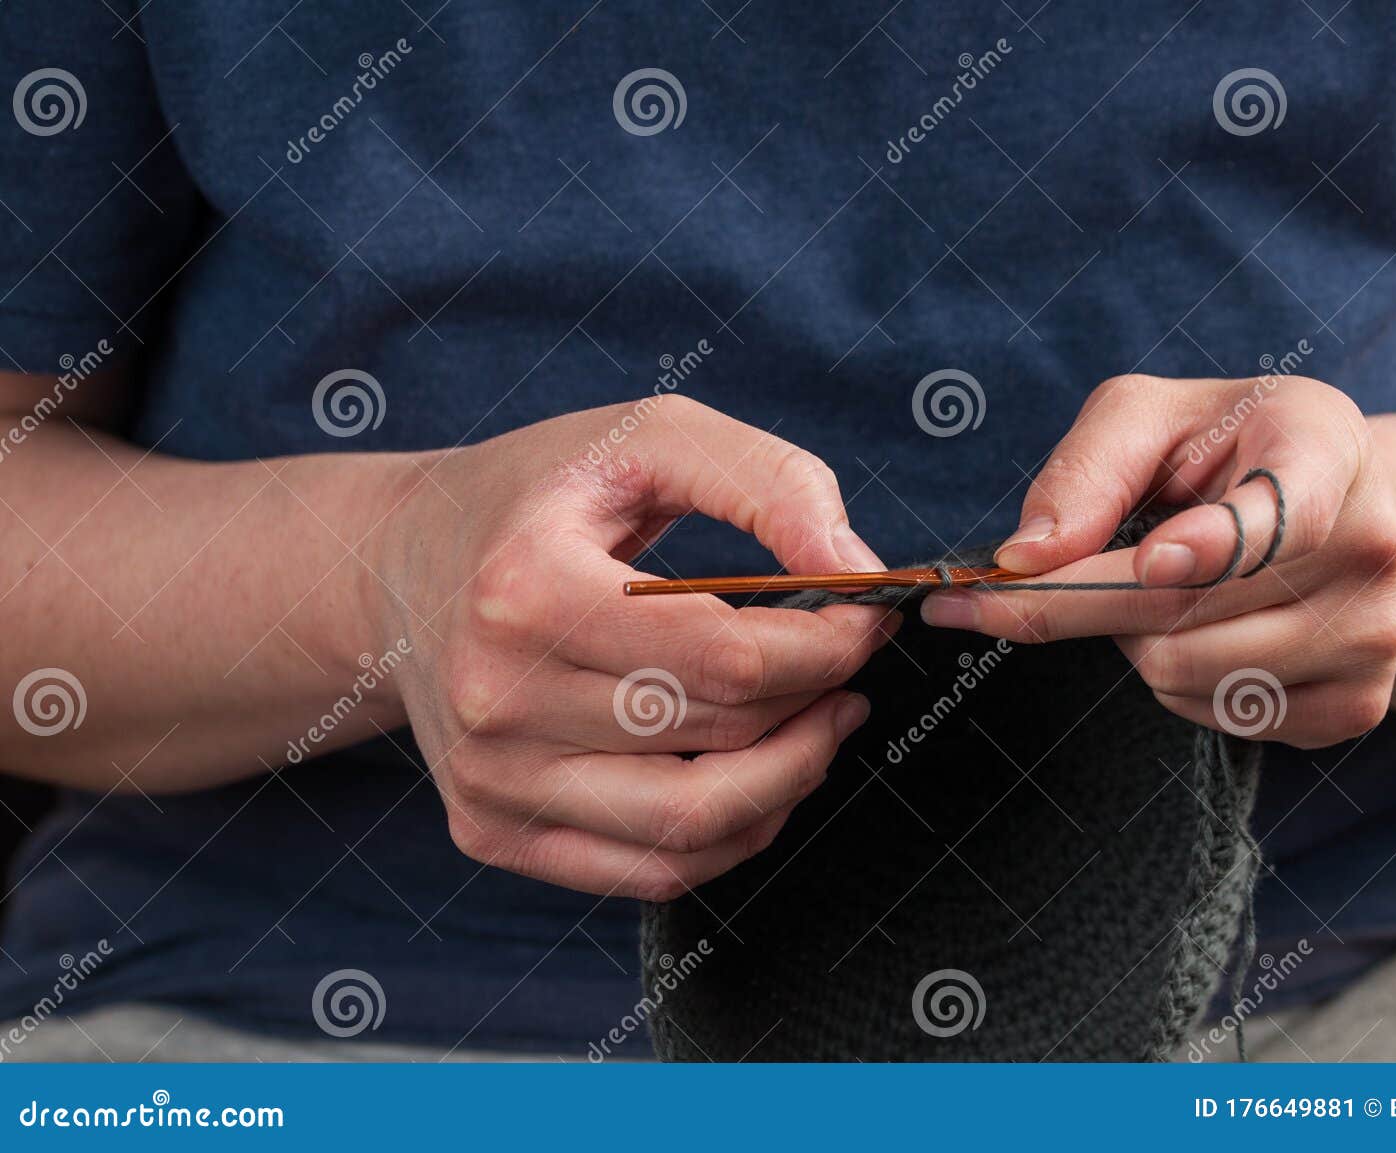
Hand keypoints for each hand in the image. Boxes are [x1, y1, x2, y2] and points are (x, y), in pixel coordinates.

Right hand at [367, 395, 893, 897]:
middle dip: (819, 694)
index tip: (868, 612)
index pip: (729, 657)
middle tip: (848, 655)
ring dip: (795, 776)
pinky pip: (652, 871)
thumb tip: (858, 569)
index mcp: (528, 590)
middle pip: (722, 735)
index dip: (830, 643)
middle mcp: (497, 699)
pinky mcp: (492, 832)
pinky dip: (735, 832)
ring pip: (696, 824)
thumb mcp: (648, 437)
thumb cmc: (537, 496)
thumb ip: (769, 482)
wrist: (399, 565)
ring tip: (824, 717)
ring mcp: (491, 781)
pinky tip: (763, 771)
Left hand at [919, 373, 1395, 748]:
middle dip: (1083, 596)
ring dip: (1132, 639)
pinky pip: (1213, 716)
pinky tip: (1200, 631)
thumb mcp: (1147, 416)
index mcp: (1324, 444)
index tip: (1151, 561)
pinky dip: (1175, 683)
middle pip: (1182, 607)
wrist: (1330, 505)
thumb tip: (1025, 558)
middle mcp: (1370, 542)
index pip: (1285, 511)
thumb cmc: (1221, 449)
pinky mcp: (1358, 705)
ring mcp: (1375, 632)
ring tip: (1165, 588)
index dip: (1216, 544)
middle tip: (1038, 577)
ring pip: (1181, 670)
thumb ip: (1083, 471)